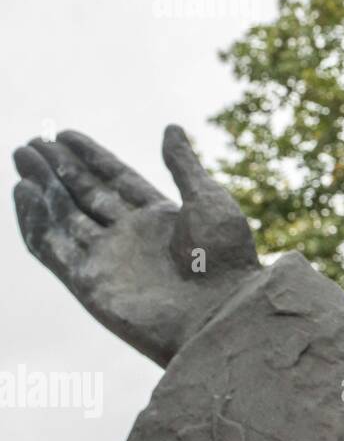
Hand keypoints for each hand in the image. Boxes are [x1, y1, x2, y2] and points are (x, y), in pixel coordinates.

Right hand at [13, 125, 261, 366]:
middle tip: (31, 143)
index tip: (64, 133)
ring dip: (42, 190)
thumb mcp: (209, 200)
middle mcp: (130, 236)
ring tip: (21, 160)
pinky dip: (35, 222)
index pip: (115, 179)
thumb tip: (172, 128)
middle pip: (84, 195)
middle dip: (57, 170)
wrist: (221, 313)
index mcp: (160, 216)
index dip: (90, 157)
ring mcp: (108, 258)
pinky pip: (53, 248)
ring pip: (64, 217)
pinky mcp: (88, 282)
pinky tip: (23, 194)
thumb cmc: (226, 258)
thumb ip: (184, 165)